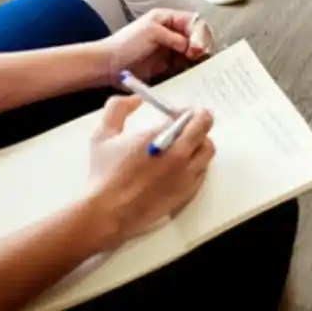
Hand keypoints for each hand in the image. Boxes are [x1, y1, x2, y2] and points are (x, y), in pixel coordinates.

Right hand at [87, 97, 214, 245]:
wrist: (107, 212)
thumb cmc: (104, 174)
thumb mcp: (104, 134)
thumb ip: (118, 108)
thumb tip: (136, 99)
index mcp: (161, 136)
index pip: (187, 114)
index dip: (184, 111)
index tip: (178, 113)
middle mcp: (179, 154)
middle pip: (204, 128)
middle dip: (199, 120)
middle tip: (190, 122)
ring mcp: (186, 175)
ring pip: (207, 150)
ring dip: (200, 141)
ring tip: (187, 143)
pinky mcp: (187, 192)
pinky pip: (203, 172)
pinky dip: (197, 163)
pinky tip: (184, 164)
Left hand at [96, 9, 213, 85]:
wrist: (109, 66)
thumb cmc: (124, 44)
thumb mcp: (151, 32)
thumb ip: (173, 36)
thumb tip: (190, 45)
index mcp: (167, 19)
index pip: (194, 22)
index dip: (199, 33)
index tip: (196, 46)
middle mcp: (172, 33)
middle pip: (197, 37)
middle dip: (201, 45)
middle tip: (196, 55)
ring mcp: (171, 50)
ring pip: (194, 52)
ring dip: (197, 58)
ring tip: (194, 63)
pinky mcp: (168, 65)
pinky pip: (186, 66)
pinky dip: (191, 68)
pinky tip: (189, 71)